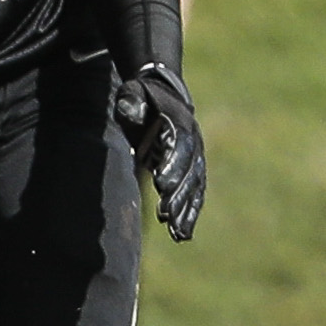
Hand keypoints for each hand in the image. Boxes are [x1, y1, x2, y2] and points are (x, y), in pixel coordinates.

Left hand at [112, 62, 204, 241]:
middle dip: (179, 194)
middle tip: (166, 216)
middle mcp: (193, 142)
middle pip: (189, 172)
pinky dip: (190, 213)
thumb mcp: (133, 91)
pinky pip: (195, 193)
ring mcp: (195, 157)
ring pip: (195, 187)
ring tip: (178, 233)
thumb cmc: (143, 94)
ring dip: (187, 210)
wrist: (165, 94)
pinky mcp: (192, 169)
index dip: (173, 165)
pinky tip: (183, 234)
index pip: (179, 146)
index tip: (162, 186)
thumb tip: (130, 112)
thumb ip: (131, 101)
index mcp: (180, 123)